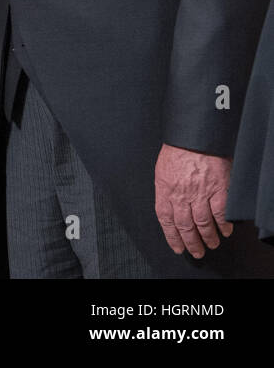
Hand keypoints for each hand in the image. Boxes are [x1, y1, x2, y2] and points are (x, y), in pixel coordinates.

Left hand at [154, 143, 232, 258]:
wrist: (194, 136)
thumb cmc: (177, 149)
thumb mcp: (162, 170)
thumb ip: (165, 189)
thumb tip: (168, 206)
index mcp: (164, 189)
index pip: (165, 219)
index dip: (171, 236)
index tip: (177, 247)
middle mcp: (181, 194)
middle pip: (185, 225)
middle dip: (191, 242)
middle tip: (196, 252)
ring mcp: (200, 192)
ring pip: (203, 223)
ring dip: (208, 237)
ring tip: (211, 244)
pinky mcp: (217, 189)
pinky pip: (221, 213)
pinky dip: (223, 225)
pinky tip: (225, 231)